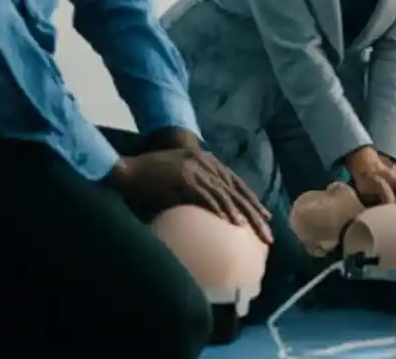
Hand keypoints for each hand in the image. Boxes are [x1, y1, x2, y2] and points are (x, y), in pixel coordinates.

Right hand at [109, 147, 272, 243]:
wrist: (128, 168)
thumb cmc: (151, 173)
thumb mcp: (178, 175)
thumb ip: (195, 187)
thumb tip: (205, 208)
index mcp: (207, 163)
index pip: (236, 184)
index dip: (252, 200)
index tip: (265, 217)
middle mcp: (207, 165)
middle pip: (237, 191)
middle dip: (254, 212)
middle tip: (266, 232)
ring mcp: (197, 171)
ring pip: (227, 195)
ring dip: (241, 214)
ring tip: (254, 231)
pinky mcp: (185, 179)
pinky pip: (207, 197)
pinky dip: (220, 210)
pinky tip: (231, 222)